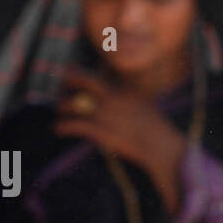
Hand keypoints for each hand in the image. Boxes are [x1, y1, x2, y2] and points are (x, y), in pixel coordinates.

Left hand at [54, 67, 187, 212]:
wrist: (165, 149)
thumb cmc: (158, 132)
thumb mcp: (145, 105)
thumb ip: (129, 96)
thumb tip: (119, 92)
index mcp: (125, 89)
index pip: (97, 74)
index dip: (80, 73)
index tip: (71, 74)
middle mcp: (114, 97)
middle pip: (83, 80)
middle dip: (68, 79)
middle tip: (61, 83)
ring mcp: (108, 114)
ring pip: (75, 104)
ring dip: (62, 106)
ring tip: (58, 111)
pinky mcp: (103, 132)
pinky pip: (76, 125)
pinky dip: (63, 126)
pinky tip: (58, 129)